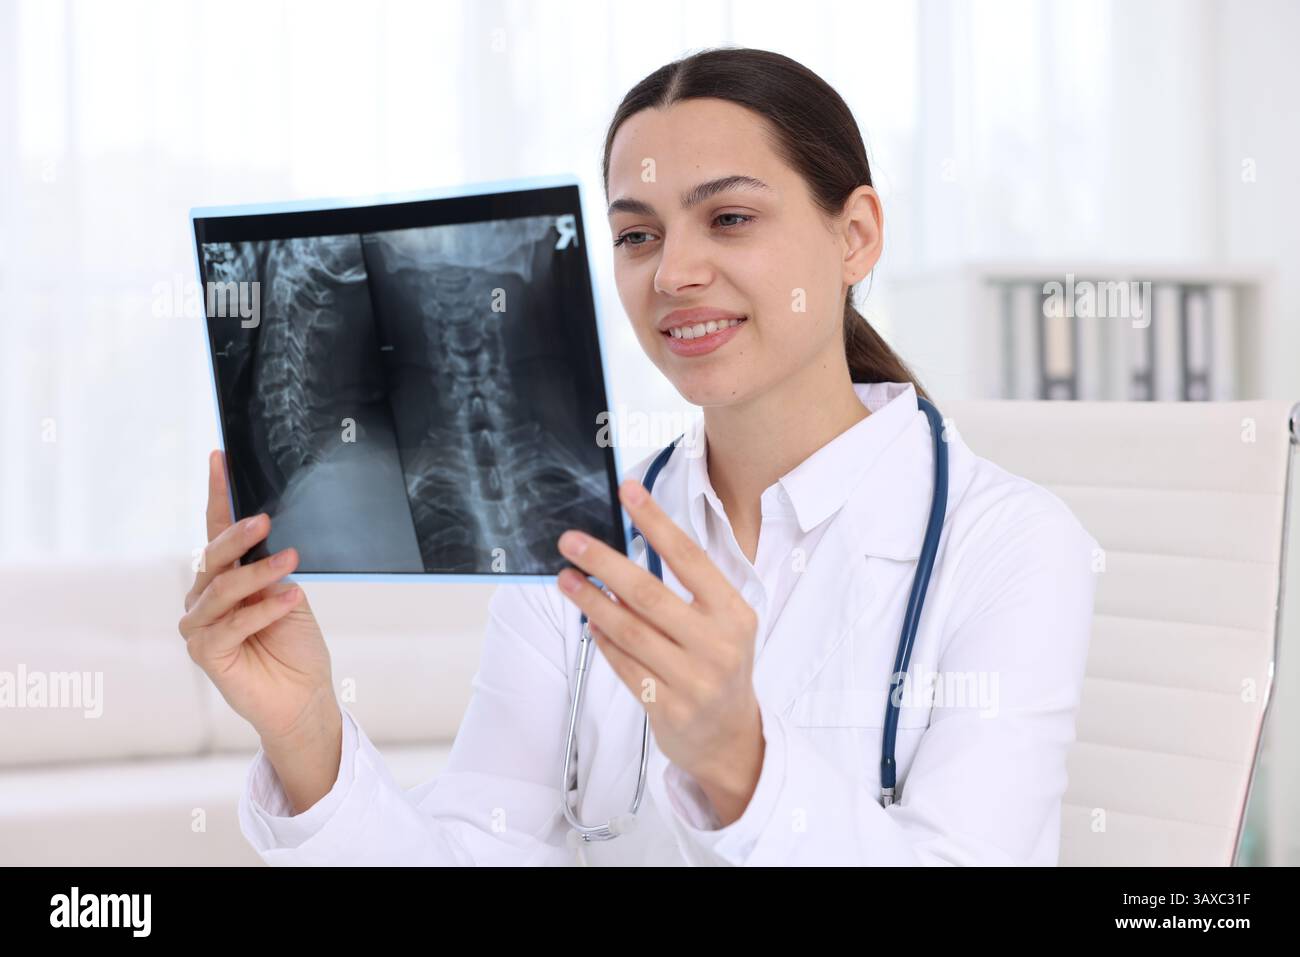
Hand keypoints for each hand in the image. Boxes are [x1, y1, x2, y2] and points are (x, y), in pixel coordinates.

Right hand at [178, 450, 339, 754]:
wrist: (302, 695)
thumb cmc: (295, 644)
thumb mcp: (288, 593)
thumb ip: (271, 568)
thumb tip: (267, 534)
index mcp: (224, 578)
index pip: (217, 530)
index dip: (218, 494)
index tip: (220, 457)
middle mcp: (205, 597)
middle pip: (214, 557)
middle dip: (239, 536)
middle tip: (264, 520)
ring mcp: (201, 625)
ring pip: (224, 590)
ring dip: (260, 573)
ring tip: (291, 561)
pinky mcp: (206, 652)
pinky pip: (232, 624)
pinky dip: (264, 609)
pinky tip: (290, 598)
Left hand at [555, 478, 763, 825]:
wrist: (731, 737)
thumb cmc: (721, 664)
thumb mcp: (722, 623)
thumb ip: (687, 591)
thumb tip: (629, 548)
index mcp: (733, 612)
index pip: (690, 558)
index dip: (656, 522)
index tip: (627, 492)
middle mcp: (717, 644)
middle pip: (650, 594)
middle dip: (606, 563)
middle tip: (572, 542)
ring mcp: (694, 679)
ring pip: (630, 631)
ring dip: (592, 602)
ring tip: (567, 579)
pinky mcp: (669, 708)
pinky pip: (625, 666)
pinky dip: (604, 641)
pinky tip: (589, 620)